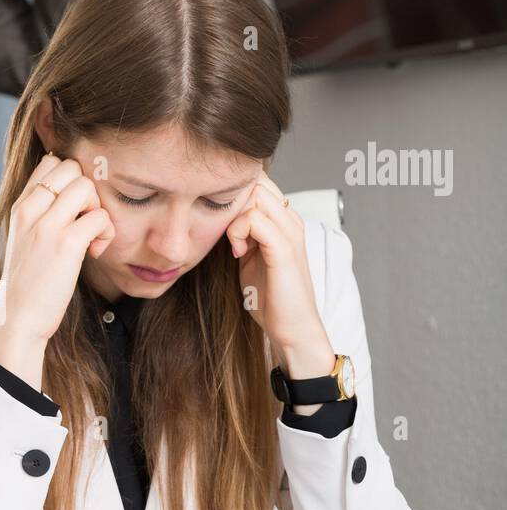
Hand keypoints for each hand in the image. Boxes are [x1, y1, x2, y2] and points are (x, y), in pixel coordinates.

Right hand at [0, 154, 113, 388]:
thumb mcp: (25, 239)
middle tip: (85, 222)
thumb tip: (69, 193)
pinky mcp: (66, 244)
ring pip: (87, 187)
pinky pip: (99, 217)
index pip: (51, 162)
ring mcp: (47, 225)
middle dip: (88, 192)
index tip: (73, 209)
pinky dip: (105, 234)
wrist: (18, 319)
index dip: (71, 180)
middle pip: (72, 168)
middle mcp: (31, 209)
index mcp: (20, 206)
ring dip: (98, 210)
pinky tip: (93, 253)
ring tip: (91, 238)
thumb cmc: (27, 283)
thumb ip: (40, 214)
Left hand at [226, 172, 333, 370]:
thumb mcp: (251, 256)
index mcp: (284, 220)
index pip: (258, 181)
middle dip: (231, 203)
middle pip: (255, 182)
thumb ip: (241, 233)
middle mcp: (291, 220)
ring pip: (255, 195)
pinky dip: (238, 232)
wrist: (291, 327)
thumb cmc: (271, 296)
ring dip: (233, 217)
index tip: (221, 225)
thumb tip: (217, 217)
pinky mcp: (285, 249)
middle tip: (225, 234)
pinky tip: (238, 253)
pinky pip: (255, 220)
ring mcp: (290, 232)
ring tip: (234, 245)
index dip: (233, 195)